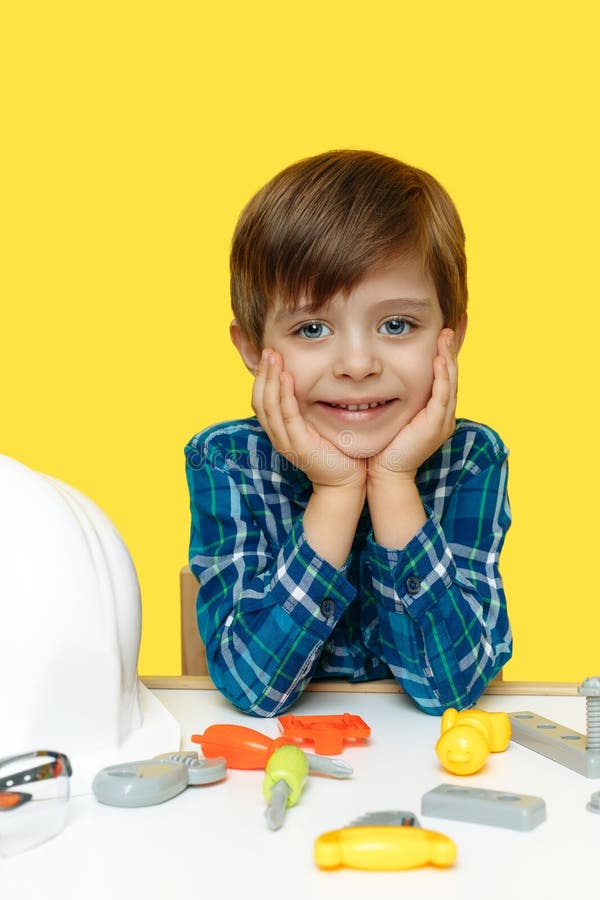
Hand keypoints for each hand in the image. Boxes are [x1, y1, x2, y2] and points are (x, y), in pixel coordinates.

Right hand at [252, 349, 366, 490]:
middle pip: (259, 400)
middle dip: (262, 374)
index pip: (261, 400)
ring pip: (269, 406)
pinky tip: (286, 378)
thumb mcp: (316, 425)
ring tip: (274, 358)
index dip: (261, 378)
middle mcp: (278, 436)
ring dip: (270, 380)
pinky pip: (288, 416)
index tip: (268, 355)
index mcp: (279, 430)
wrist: (345, 482)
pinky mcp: (299, 445)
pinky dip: (284, 396)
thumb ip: (307, 407)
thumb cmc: (335, 451)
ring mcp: (286, 441)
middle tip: (268, 350)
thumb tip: (310, 382)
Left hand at [367, 329, 457, 482]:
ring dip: (449, 358)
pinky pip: (442, 395)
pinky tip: (439, 359)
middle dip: (452, 352)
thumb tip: (385, 380)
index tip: (444, 335)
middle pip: (452, 377)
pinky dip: (442, 376)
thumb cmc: (385, 447)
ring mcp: (442, 421)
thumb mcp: (396, 417)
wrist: (386, 474)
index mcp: (436, 414)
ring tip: (446, 337)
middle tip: (449, 329)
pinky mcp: (435, 425)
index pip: (445, 379)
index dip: (446, 357)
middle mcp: (444, 416)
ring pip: (450, 383)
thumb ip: (398, 400)